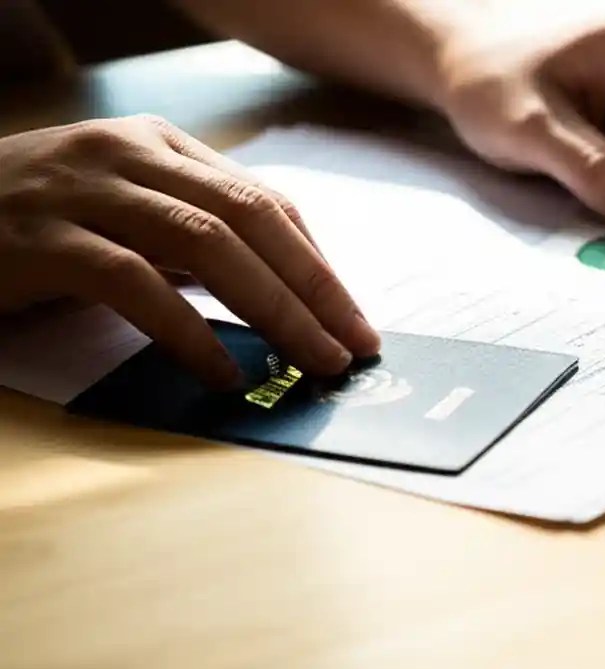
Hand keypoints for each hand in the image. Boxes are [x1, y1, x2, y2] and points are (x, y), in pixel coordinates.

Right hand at [0, 115, 379, 387]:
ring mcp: (83, 192)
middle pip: (251, 219)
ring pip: (207, 245)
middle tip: (354, 347)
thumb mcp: (124, 214)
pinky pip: (135, 284)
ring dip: (274, 310)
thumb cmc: (34, 223)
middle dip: (316, 288)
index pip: (266, 201)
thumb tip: (282, 296)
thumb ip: (192, 240)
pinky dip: (188, 331)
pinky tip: (224, 371)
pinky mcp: (41, 240)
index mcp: (160, 145)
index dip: (319, 263)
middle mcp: (128, 155)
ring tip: (311, 363)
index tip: (353, 317)